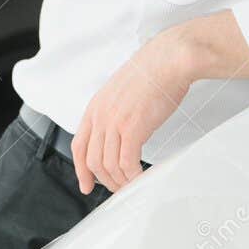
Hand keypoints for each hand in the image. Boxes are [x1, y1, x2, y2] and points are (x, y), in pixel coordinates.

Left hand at [71, 11, 248, 193]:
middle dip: (104, 180)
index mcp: (96, 107)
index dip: (81, 170)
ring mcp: (115, 122)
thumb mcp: (123, 91)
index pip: (79, 146)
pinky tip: (141, 177)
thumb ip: (116, 111)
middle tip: (118, 189)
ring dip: (120, 181)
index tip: (86, 185)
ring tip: (132, 185)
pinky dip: (133, 175)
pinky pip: (127, 162)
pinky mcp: (133, 128)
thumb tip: (121, 131)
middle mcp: (101, 116)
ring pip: (109, 165)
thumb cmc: (154, 73)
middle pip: (93, 160)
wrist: (169, 59)